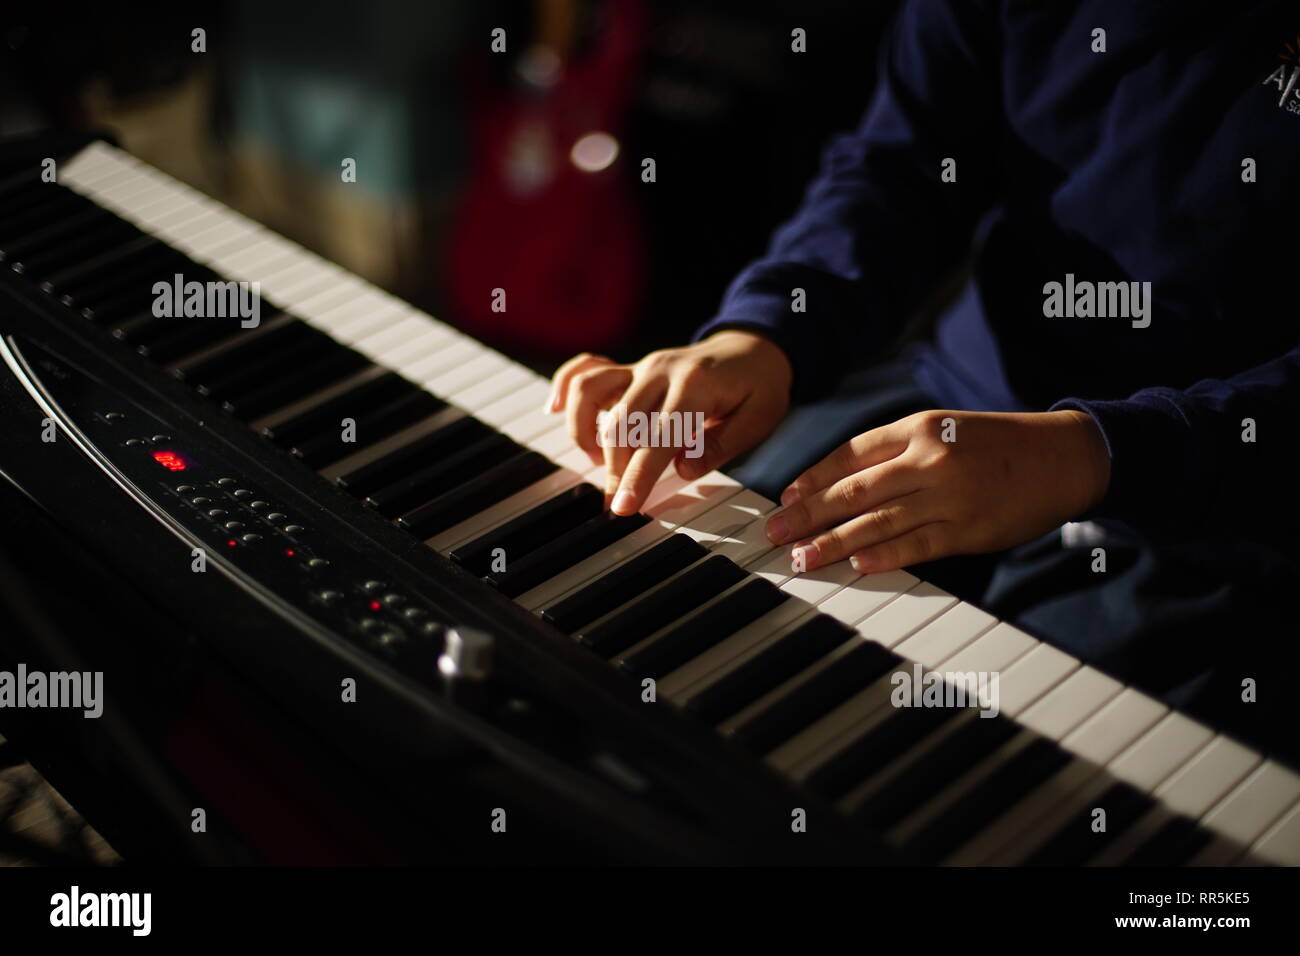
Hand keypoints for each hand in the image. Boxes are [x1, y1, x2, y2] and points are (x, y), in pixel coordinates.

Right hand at [547, 330, 792, 513]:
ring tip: (598, 464)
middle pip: (621, 424)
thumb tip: (684, 469)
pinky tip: (554, 410)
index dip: (638, 476)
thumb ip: (722, 444)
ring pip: (593, 396)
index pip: (658, 438)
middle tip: (616, 504)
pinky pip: (586, 370)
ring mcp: (641, 366)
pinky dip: (565, 388)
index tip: (623, 507)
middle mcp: (660, 371)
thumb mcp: (760, 417)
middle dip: (613, 470)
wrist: (753, 346)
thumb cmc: (759, 385)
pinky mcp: (630, 368)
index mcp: (695, 385)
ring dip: (585, 434)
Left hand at [765, 409, 1110, 573]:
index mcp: (919, 428)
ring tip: (803, 559)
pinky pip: (917, 545)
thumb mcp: (944, 429)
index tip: (786, 499)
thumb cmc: (995, 445)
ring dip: (833, 543)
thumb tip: (839, 483)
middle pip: (853, 490)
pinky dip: (884, 556)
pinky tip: (857, 566)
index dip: (813, 479)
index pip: (850, 455)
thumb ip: (896, 451)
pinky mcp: (969, 528)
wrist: (1062, 456)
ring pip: (877, 521)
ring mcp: (949, 495)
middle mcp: (929, 459)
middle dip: (807, 515)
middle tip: (775, 534)